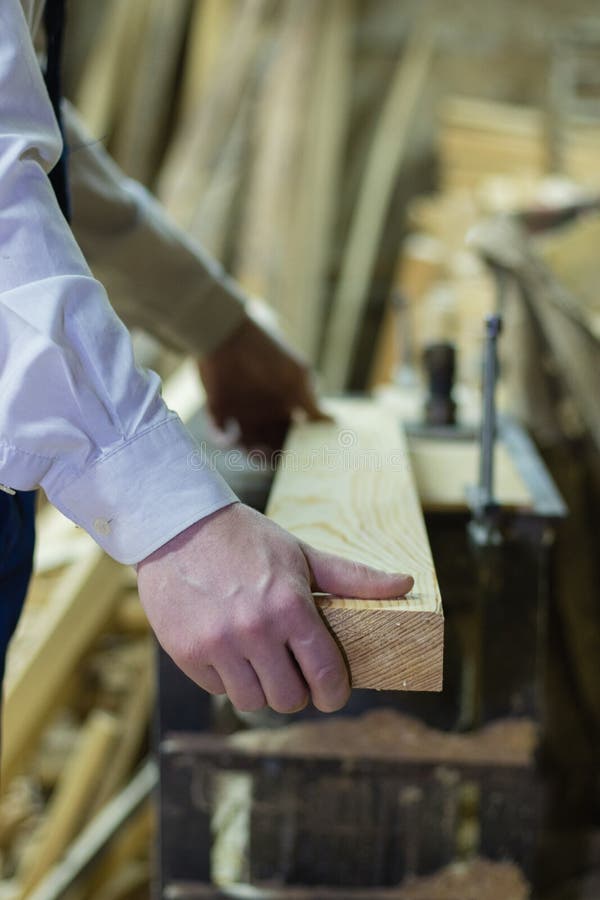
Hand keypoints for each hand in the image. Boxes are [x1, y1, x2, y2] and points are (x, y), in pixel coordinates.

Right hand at [137, 503, 412, 713]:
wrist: (177, 525)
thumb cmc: (246, 538)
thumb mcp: (302, 554)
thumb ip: (353, 577)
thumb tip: (406, 583)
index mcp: (290, 607)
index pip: (325, 674)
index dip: (334, 693)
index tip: (332, 693)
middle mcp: (254, 631)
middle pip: (289, 699)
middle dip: (297, 692)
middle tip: (294, 675)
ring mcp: (217, 645)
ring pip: (252, 702)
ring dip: (261, 688)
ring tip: (261, 662)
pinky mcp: (187, 653)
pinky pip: (219, 689)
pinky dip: (227, 678)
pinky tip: (228, 650)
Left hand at [199, 315, 324, 449]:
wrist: (226, 331)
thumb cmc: (267, 351)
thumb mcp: (295, 375)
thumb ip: (310, 401)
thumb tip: (332, 422)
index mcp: (285, 403)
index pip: (292, 434)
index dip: (295, 448)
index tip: (297, 457)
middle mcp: (264, 411)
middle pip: (270, 444)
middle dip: (273, 455)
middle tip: (273, 457)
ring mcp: (240, 411)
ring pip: (247, 444)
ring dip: (251, 453)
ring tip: (254, 451)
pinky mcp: (217, 408)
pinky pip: (219, 434)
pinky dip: (223, 440)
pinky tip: (229, 438)